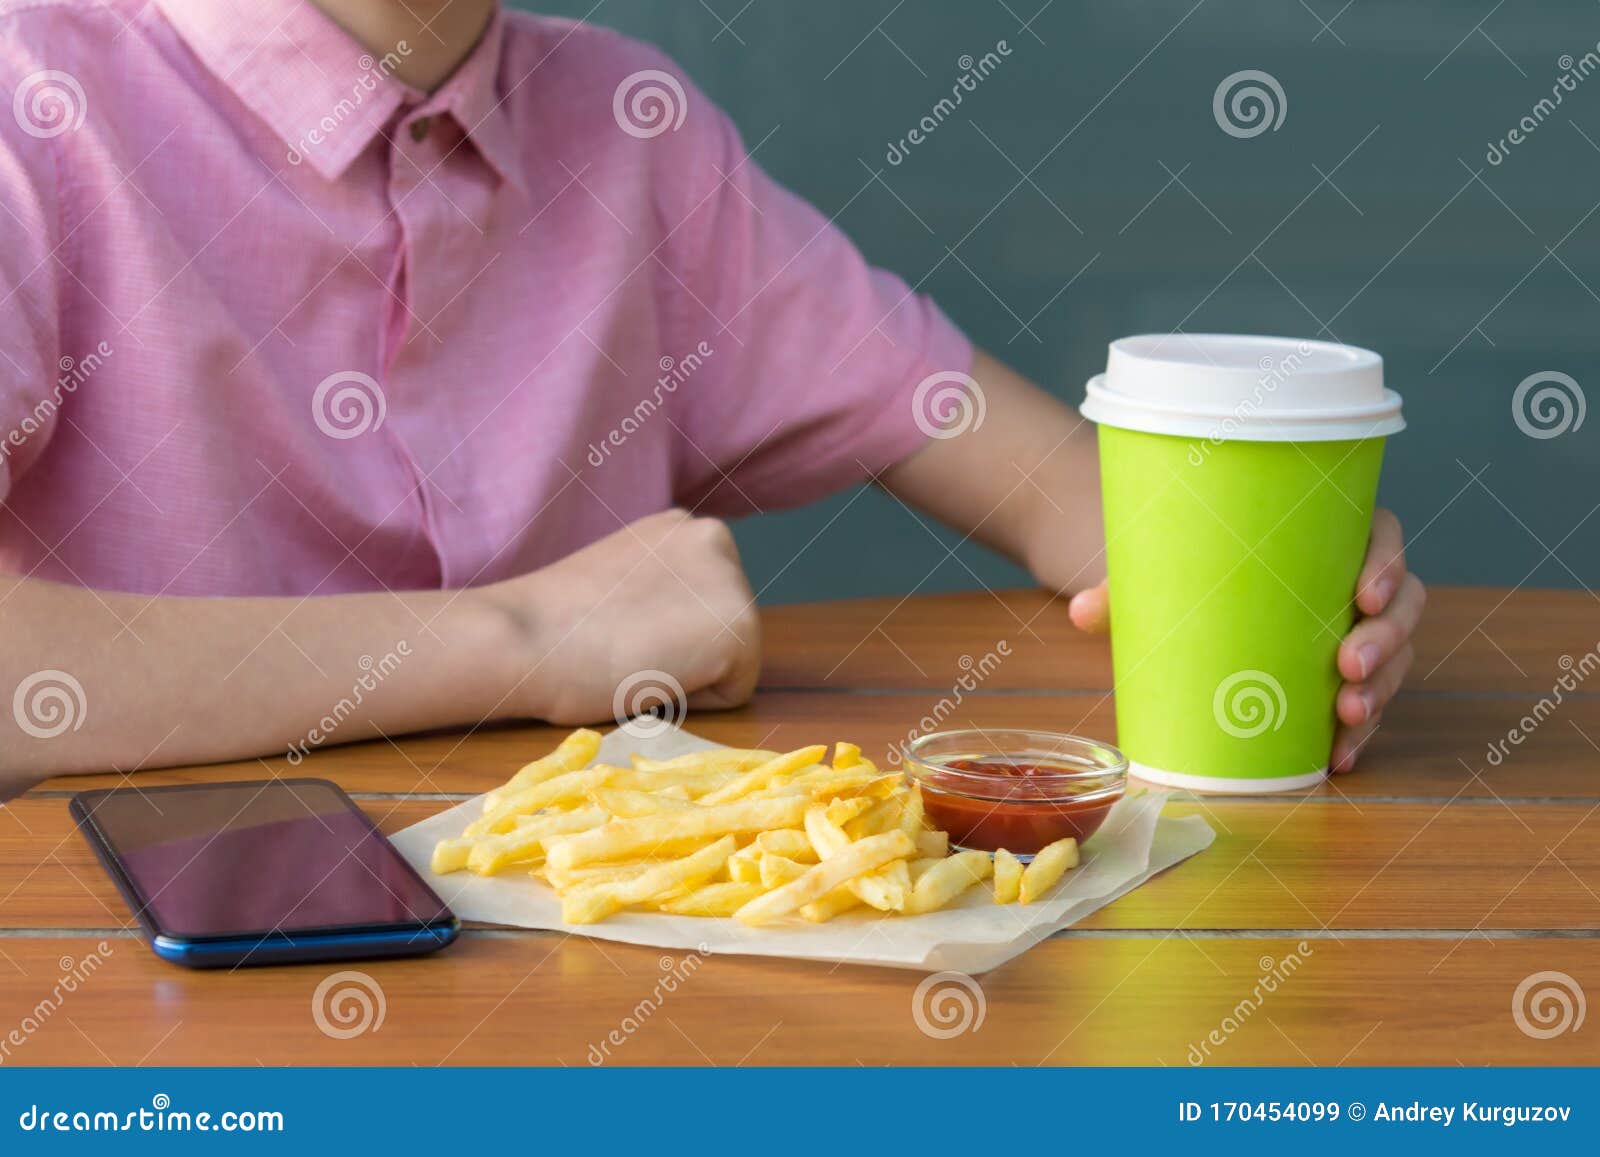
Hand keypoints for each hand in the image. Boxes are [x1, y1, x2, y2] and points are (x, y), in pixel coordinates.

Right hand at [491, 509, 761, 725]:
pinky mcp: (740, 627)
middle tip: (623, 644)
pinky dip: (695, 701)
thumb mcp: (622, 579)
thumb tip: (679, 617)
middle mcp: (715, 538)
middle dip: (682, 651)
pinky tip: (651, 671)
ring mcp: (732, 580)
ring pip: (731, 661)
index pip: (700, 607)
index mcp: (683, 525)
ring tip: (635, 655)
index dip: (660, 634)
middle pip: (722, 630)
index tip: (616, 625)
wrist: (525, 637)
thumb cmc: (553, 622)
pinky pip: (734, 693)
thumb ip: (660, 585)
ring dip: (688, 674)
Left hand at [1066, 507, 1423, 772]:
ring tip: (1346, 717)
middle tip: (1349, 666)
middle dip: (1386, 639)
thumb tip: (1080, 611)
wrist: (1166, 594)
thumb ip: (1122, 589)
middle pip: (1400, 604)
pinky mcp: (1337, 677)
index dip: (1387, 563)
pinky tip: (1339, 757)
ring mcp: (1349, 630)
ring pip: (1393, 657)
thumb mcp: (1153, 568)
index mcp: (1323, 532)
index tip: (1364, 595)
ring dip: (1381, 690)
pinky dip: (1357, 732)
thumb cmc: (1176, 564)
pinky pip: (1366, 701)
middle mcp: (1348, 580)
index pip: (1380, 535)